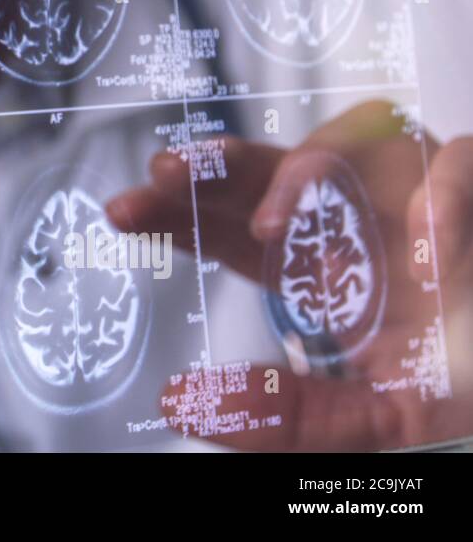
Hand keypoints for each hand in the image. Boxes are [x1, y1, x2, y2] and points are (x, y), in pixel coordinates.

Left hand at [107, 100, 472, 449]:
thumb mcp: (370, 419)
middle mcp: (354, 217)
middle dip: (212, 170)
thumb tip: (180, 403)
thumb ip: (288, 416)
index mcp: (316, 262)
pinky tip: (425, 247)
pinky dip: (443, 195)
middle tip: (161, 175)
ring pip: (351, 143)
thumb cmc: (455, 381)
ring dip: (308, 173)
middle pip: (266, 173)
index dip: (178, 213)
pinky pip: (459, 163)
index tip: (122, 213)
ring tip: (272, 228)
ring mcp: (414, 196)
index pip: (230, 224)